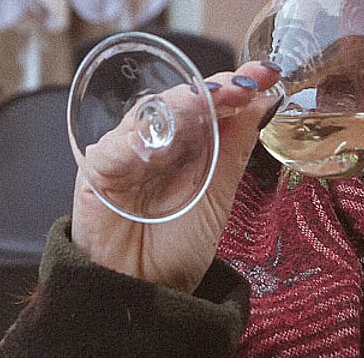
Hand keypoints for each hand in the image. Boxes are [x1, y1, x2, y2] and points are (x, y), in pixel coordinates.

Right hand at [70, 60, 279, 291]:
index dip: (236, 83)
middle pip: (181, 98)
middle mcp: (156, 137)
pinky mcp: (96, 170)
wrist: (146, 291)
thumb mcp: (220, 191)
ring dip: (184, 103)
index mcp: (188, 140)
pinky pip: (116, 145)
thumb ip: (237, 145)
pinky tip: (162, 138)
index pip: (210, 100)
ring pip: (150, 113)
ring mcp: (126, 149)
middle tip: (245, 85)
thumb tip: (267, 99)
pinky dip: (139, 139)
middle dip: (216, 88)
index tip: (266, 73)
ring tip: (216, 100)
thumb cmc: (179, 244)